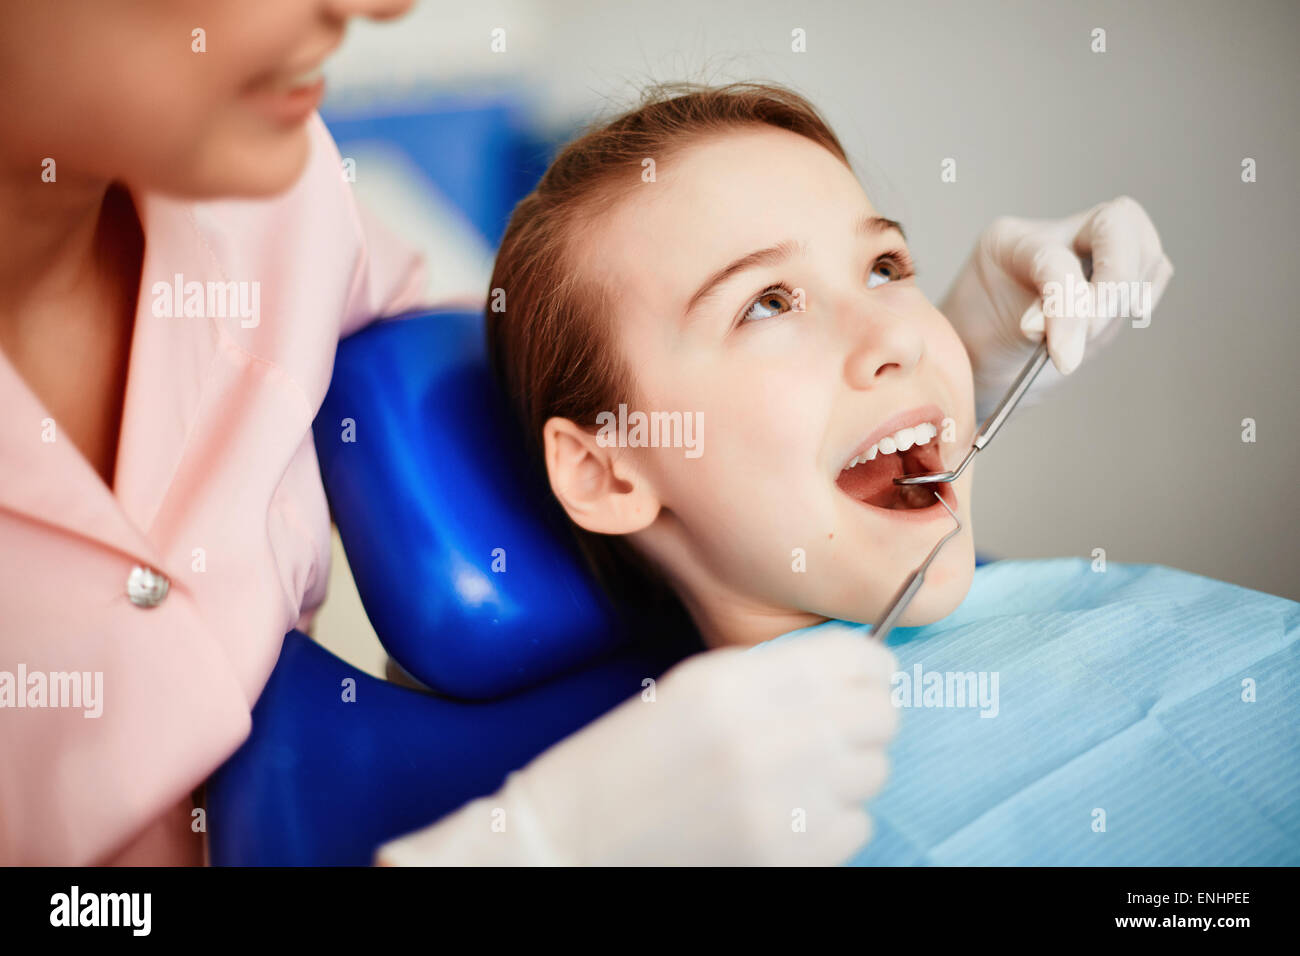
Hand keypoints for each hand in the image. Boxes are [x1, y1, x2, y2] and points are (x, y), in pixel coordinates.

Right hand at [376, 627, 898, 865]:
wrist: (578, 842)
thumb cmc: (628, 760)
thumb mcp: (694, 688)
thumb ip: (775, 672)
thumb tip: (856, 670)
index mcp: (740, 683)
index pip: (860, 659)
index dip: (864, 667)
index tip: (857, 677)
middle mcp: (774, 738)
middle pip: (881, 716)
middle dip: (860, 718)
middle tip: (824, 730)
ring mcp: (788, 805)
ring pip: (873, 772)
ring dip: (845, 771)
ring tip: (791, 776)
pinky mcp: (794, 857)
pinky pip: (857, 826)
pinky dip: (831, 821)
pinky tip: (782, 815)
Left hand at [941, 196, 1173, 410]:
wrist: (984, 359)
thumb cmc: (976, 344)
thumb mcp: (988, 338)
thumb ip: (1032, 328)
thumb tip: (1066, 335)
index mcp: (1010, 241)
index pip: (1055, 259)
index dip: (1066, 307)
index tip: (1063, 356)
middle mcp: (1056, 233)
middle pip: (1118, 223)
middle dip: (1116, 281)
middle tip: (1092, 332)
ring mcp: (1091, 249)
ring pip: (1144, 248)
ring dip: (1128, 296)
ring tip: (1089, 335)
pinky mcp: (1117, 271)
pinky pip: (1153, 271)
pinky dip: (1140, 299)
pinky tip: (1104, 326)